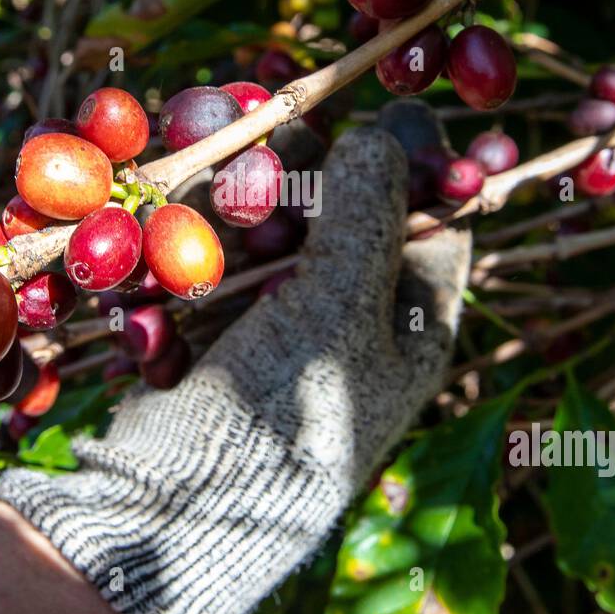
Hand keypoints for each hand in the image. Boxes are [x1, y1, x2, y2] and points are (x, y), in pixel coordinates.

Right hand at [0, 119, 471, 613]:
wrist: (179, 504)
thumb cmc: (286, 412)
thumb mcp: (342, 308)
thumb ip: (366, 213)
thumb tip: (384, 132)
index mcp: (412, 322)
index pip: (436, 219)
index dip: (416, 161)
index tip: (381, 109)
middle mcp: (354, 318)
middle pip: (344, 212)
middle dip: (305, 172)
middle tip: (273, 132)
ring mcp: (283, 323)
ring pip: (272, 228)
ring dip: (243, 198)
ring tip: (213, 170)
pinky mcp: (219, 330)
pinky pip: (217, 261)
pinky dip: (198, 243)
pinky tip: (180, 227)